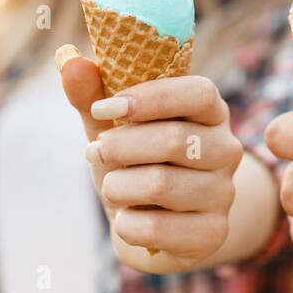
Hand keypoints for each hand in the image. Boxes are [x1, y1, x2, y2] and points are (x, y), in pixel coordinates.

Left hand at [57, 47, 243, 273]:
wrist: (153, 228)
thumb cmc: (135, 166)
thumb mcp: (112, 128)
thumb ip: (92, 95)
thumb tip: (66, 58)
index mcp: (210, 112)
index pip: (199, 93)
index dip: (151, 97)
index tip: (104, 107)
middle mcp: (227, 149)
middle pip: (174, 140)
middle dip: (119, 146)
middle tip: (95, 151)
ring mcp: (224, 193)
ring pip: (160, 184)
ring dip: (117, 186)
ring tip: (111, 187)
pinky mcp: (213, 233)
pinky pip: (156, 226)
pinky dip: (126, 223)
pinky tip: (127, 218)